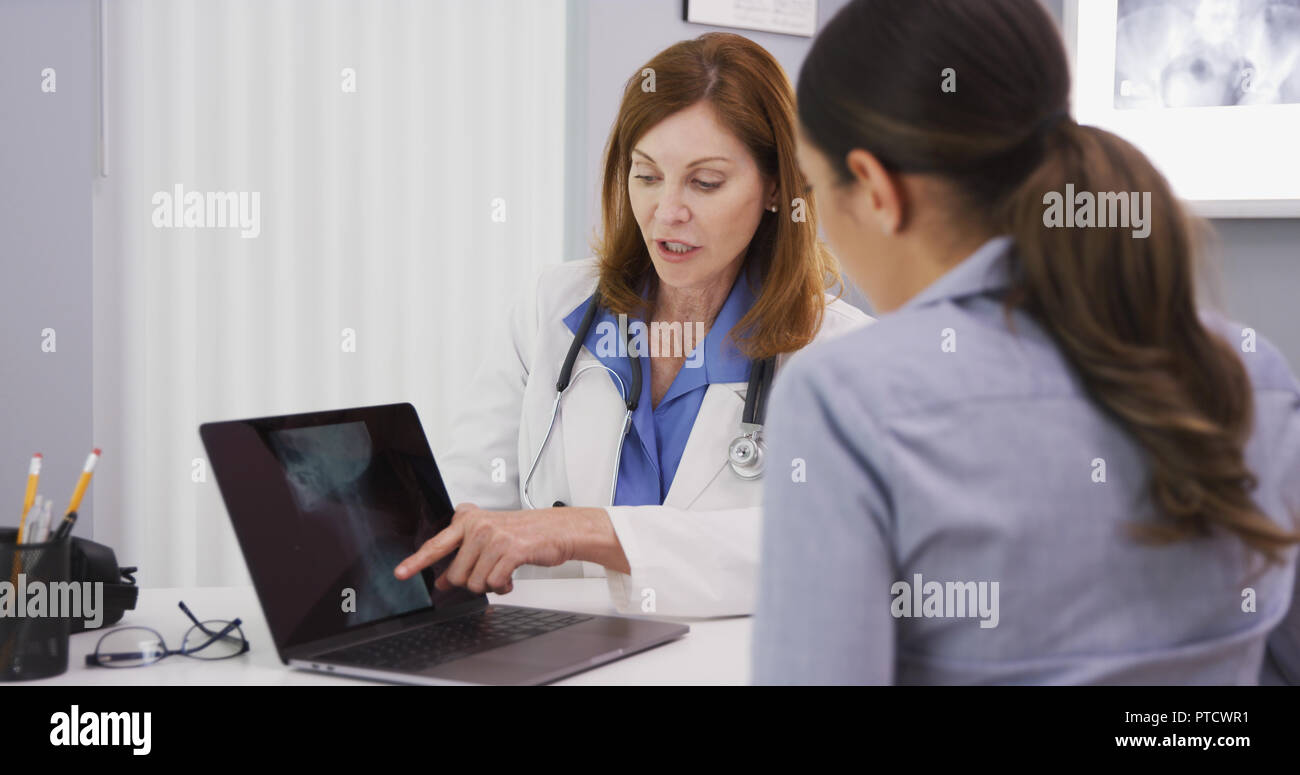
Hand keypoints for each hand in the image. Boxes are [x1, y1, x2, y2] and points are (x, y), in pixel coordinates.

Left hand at [393, 503, 575, 594]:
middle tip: (487, 572)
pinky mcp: (511, 550)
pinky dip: (503, 587)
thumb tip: (441, 579)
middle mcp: (478, 526)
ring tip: (501, 573)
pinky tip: (510, 578)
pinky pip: (495, 582)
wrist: (556, 529)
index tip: (401, 573)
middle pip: (457, 574)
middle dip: (471, 581)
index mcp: (468, 519)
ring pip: (475, 582)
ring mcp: (494, 537)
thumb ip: (462, 556)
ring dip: (489, 585)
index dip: (416, 561)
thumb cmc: (523, 533)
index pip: (437, 544)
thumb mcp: (487, 539)